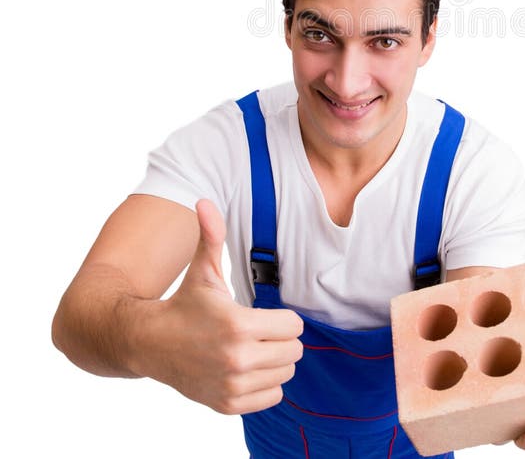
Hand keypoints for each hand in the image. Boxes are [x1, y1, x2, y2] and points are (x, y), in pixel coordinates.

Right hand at [131, 198, 303, 414]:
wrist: (150, 344)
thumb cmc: (184, 304)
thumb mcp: (202, 270)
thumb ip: (211, 236)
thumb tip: (204, 201)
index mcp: (238, 325)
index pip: (294, 326)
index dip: (283, 317)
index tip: (264, 314)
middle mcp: (237, 359)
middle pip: (294, 351)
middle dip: (281, 339)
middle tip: (259, 332)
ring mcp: (232, 385)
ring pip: (285, 375)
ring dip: (274, 362)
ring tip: (252, 349)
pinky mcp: (227, 404)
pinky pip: (272, 397)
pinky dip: (265, 385)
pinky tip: (246, 370)